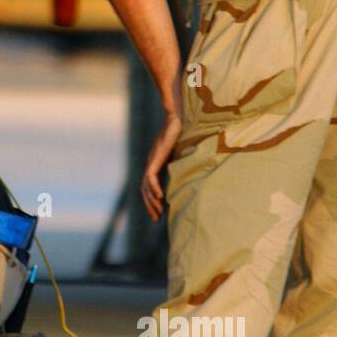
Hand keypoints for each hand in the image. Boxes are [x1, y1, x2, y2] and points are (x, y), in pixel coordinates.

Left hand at [140, 87, 183, 222]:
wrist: (177, 118)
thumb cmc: (181, 134)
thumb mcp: (181, 155)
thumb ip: (182, 166)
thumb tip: (191, 178)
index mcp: (156, 164)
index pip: (150, 186)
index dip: (153, 200)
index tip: (159, 213)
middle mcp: (151, 164)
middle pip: (145, 189)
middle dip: (150, 205)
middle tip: (156, 218)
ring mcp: (152, 161)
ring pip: (146, 185)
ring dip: (151, 200)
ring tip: (158, 212)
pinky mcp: (155, 157)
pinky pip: (151, 177)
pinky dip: (154, 188)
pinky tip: (160, 197)